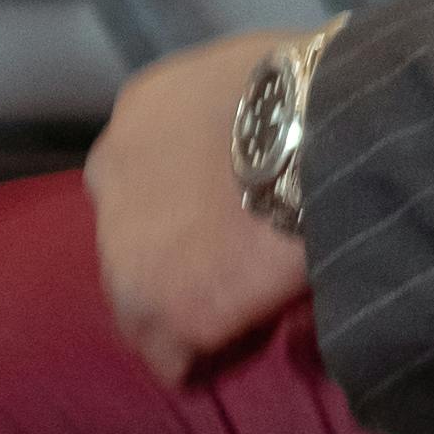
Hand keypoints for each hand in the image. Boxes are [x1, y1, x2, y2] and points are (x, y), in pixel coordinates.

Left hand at [87, 27, 315, 384]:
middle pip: (131, 238)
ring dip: (185, 309)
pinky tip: (244, 348)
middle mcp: (112, 173)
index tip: (225, 217)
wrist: (322, 133)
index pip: (142, 171)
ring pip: (139, 305)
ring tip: (241, 316)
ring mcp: (127, 248)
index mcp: (141, 110)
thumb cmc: (308, 90)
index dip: (184, 202)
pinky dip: (205, 359)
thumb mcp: (253, 73)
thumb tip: (261, 146)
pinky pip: (172, 359)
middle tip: (232, 269)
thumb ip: (234, 112)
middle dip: (173, 257)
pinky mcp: (165, 307)